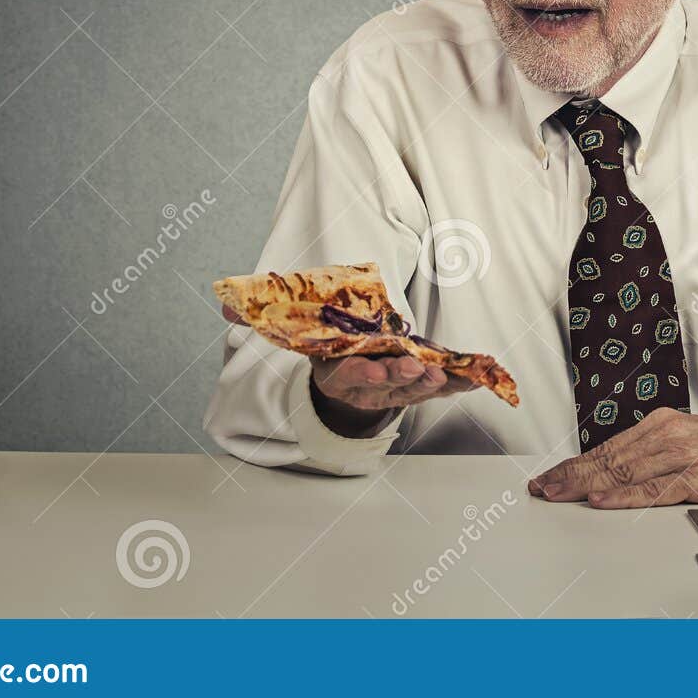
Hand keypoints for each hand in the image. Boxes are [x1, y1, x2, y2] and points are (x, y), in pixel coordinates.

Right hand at [221, 304, 473, 437]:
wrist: (343, 372)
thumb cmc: (324, 345)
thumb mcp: (293, 331)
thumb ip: (259, 317)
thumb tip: (221, 307)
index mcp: (338, 371)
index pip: (350, 375)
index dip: (364, 374)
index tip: (377, 370)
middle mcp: (367, 385)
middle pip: (387, 386)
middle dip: (403, 379)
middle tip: (418, 370)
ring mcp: (394, 389)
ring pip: (415, 390)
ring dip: (433, 384)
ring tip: (449, 375)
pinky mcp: (417, 385)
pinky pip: (440, 386)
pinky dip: (458, 382)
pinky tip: (476, 377)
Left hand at [527, 408, 697, 507]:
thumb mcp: (687, 443)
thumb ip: (653, 458)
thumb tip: (614, 477)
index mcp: (660, 427)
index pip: (607, 449)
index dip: (573, 464)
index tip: (546, 477)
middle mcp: (667, 435)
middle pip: (609, 459)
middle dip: (569, 474)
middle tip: (539, 488)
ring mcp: (684, 455)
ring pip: (625, 471)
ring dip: (587, 484)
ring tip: (557, 493)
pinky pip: (658, 488)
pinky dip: (627, 495)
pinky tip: (605, 500)